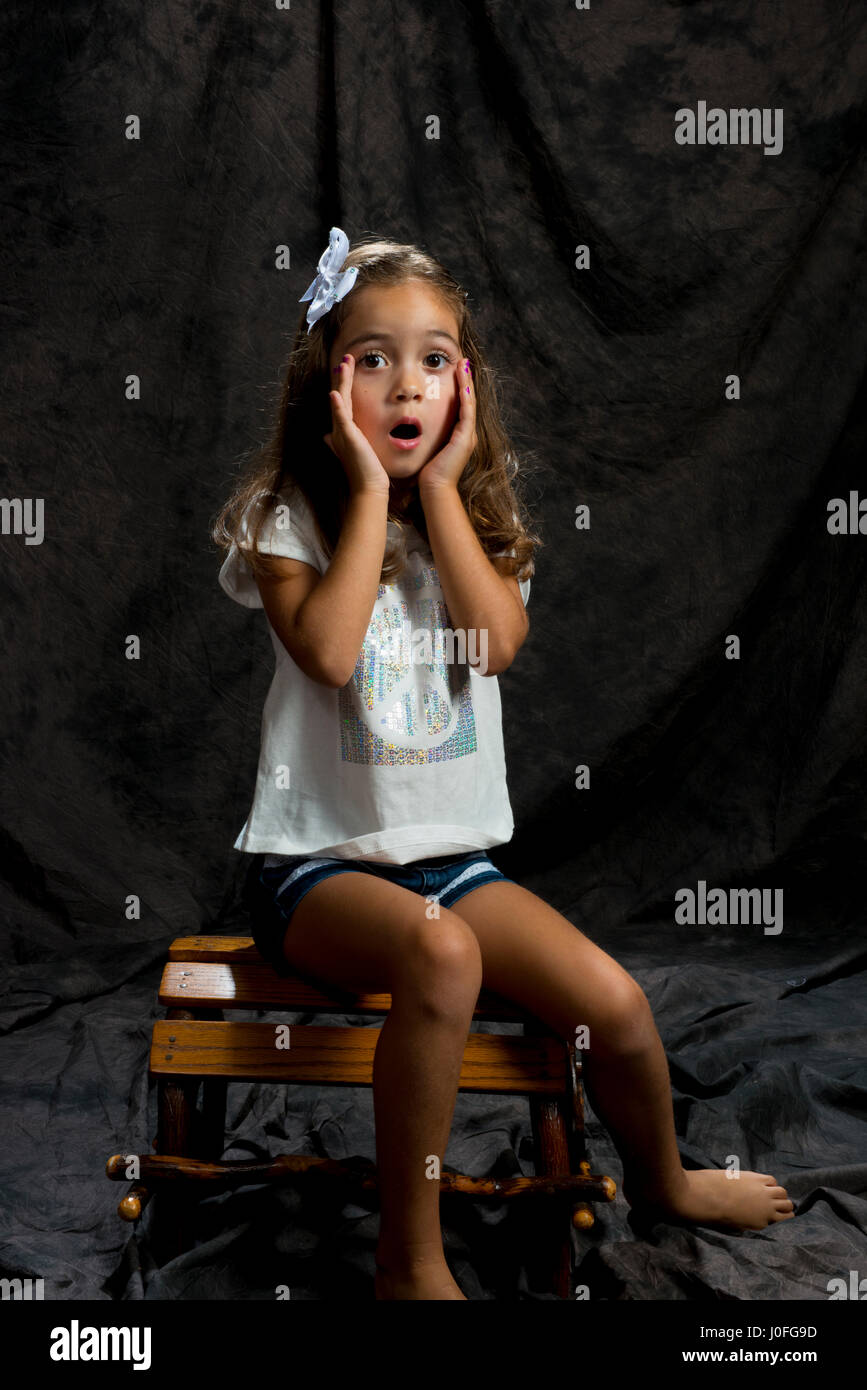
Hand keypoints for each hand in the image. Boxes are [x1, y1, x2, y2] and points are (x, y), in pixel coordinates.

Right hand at [323, 355, 390, 495]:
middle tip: (347, 358)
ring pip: (340, 401)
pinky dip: (337, 406)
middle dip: (343, 376)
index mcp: (343, 430)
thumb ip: (341, 441)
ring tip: (343, 365)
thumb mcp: (355, 450)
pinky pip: (340, 419)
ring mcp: (341, 433)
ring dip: (341, 382)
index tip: (347, 367)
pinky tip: (334, 393)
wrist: (369, 486)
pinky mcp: (347, 438)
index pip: (343, 401)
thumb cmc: (366, 470)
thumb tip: (325, 437)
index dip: (344, 383)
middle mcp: (339, 429)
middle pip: (340, 396)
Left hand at [417, 358, 476, 494]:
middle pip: (468, 400)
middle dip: (465, 380)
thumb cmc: (426, 474)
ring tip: (463, 364)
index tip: (453, 370)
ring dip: (467, 382)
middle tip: (462, 361)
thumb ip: (422, 435)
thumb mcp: (425, 449)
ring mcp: (468, 435)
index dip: (458, 387)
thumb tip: (409, 425)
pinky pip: (467, 411)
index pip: (460, 405)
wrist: (434, 489)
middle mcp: (467, 434)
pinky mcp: (465, 438)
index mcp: (459, 436)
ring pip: (469, 402)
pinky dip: (465, 395)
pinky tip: (462, 382)